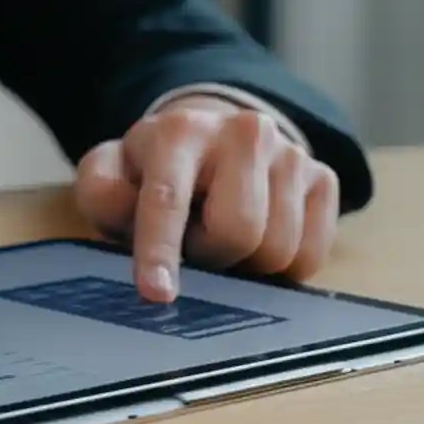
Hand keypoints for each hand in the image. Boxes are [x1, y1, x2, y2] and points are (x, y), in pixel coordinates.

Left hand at [74, 96, 339, 301]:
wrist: (208, 143)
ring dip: (244, 261)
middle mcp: (244, 132)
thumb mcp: (110, 176)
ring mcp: (291, 152)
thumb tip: (122, 207)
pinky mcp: (323, 177)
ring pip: (279, 251)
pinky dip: (279, 264)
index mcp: (180, 131)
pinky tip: (257, 236)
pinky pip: (310, 257)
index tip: (156, 292)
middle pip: (238, 233)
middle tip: (193, 242)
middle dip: (210, 254)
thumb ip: (101, 191)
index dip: (160, 249)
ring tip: (221, 231)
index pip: (169, 199)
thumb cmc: (151, 173)